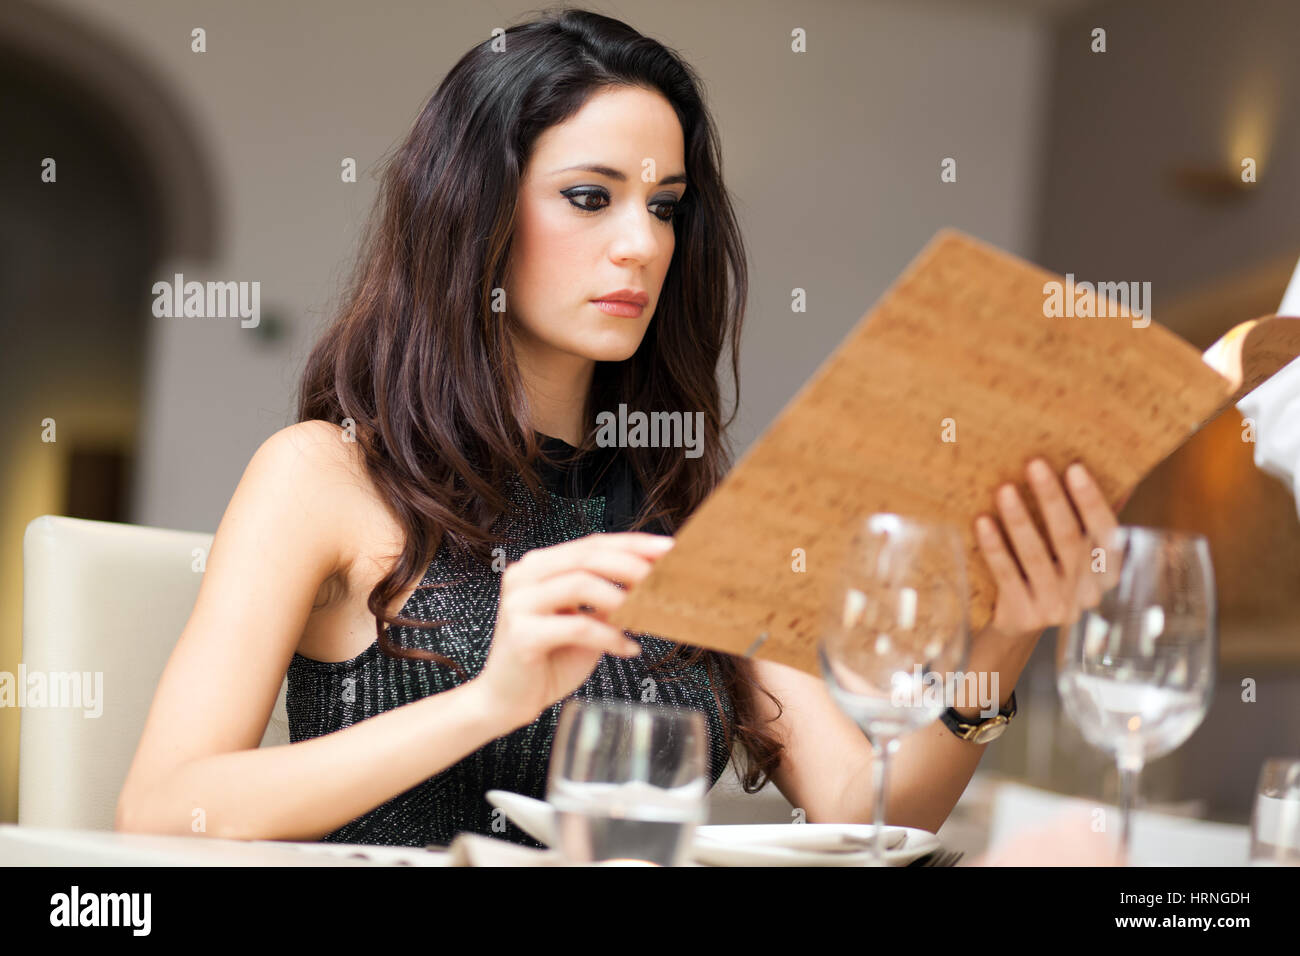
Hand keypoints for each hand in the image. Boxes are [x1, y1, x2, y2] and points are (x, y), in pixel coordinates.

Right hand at [477, 531, 673, 730]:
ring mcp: (519, 602)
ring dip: (622, 597)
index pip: (591, 544)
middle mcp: (524, 576)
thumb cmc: (549, 660)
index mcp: (539, 566)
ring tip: (648, 611)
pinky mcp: (522, 634)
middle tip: (665, 576)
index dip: (633, 544)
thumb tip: (655, 585)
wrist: (508, 700)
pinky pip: (577, 627)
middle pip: (587, 557)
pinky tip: (628, 648)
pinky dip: (610, 637)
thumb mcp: (586, 623)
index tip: (669, 549)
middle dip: (632, 564)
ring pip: (579, 583)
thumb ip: (610, 601)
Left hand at [973, 459, 1119, 640]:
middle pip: (1068, 538)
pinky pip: (1006, 574)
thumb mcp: (1075, 552)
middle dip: (1051, 499)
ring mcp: (1055, 606)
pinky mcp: (1024, 614)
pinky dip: (994, 547)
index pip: (1105, 531)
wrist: (1021, 622)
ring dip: (1019, 519)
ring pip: (1035, 555)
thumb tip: (1099, 468)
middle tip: (1034, 464)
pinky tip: (982, 522)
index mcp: (1107, 571)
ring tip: (1004, 489)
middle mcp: (1087, 592)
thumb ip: (1088, 520)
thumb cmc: (1051, 571)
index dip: (1090, 500)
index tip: (1074, 468)